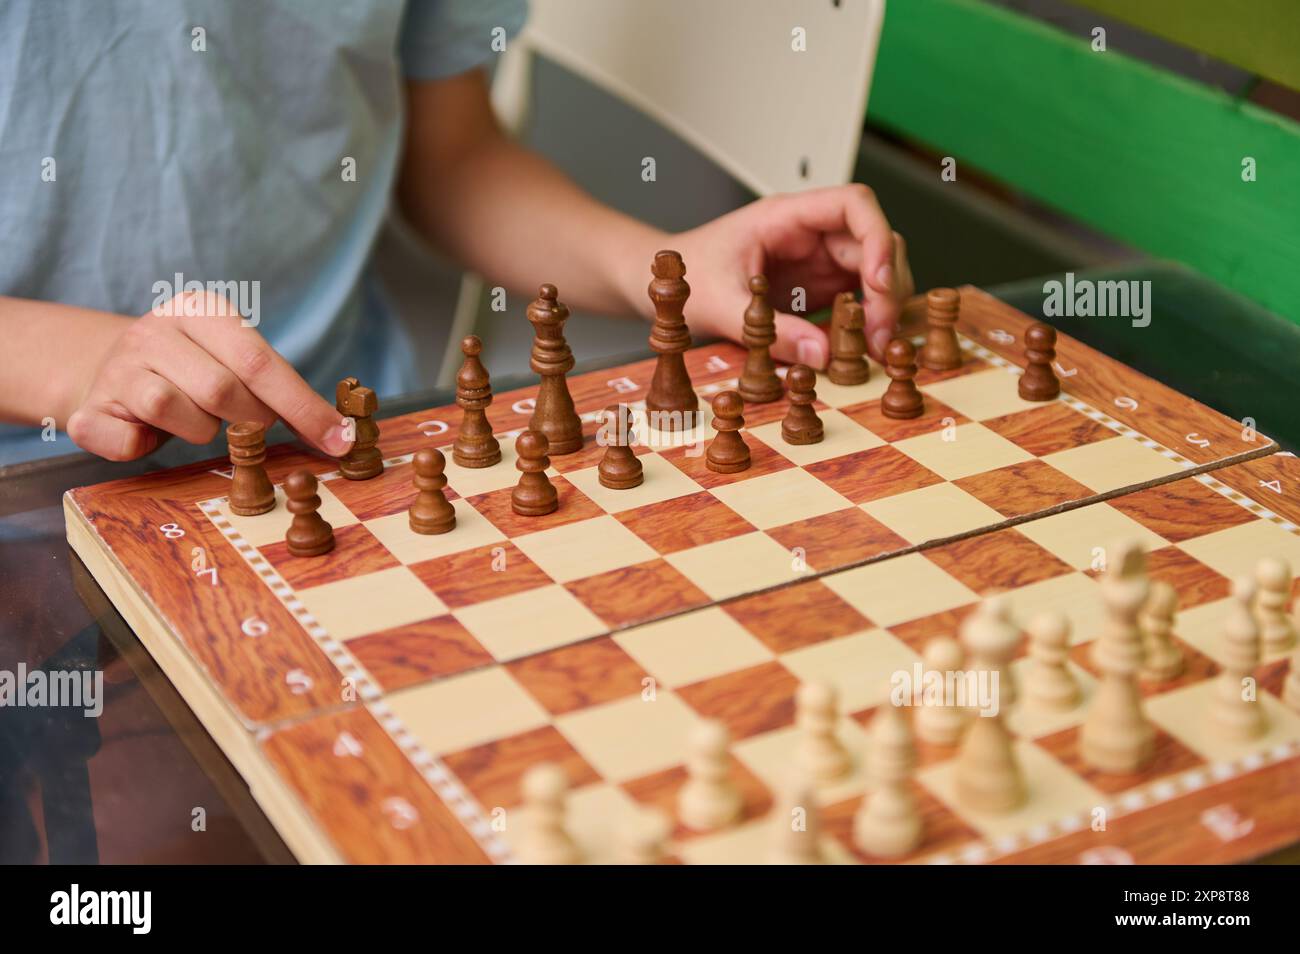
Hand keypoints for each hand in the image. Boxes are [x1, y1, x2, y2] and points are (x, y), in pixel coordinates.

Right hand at [66, 291, 353, 460]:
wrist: (109, 370)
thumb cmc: (193, 371)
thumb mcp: (233, 361)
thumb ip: (278, 387)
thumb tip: (338, 433)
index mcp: (201, 311)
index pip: (261, 363)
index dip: (303, 408)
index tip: (339, 441)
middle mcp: (156, 331)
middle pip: (222, 389)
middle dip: (249, 420)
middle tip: (249, 426)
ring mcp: (119, 367)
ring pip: (176, 409)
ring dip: (199, 430)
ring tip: (194, 419)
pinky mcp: (90, 409)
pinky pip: (126, 440)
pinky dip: (142, 446)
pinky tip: (145, 434)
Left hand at [665, 184, 913, 365]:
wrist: (660, 286)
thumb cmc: (684, 277)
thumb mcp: (720, 306)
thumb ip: (769, 331)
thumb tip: (822, 355)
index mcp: (785, 217)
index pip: (853, 204)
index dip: (877, 237)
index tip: (877, 281)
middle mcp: (809, 234)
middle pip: (875, 243)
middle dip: (887, 286)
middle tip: (880, 334)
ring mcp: (816, 261)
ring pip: (873, 273)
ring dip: (882, 307)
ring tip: (872, 346)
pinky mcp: (815, 289)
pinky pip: (855, 299)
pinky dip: (864, 323)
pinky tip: (858, 349)